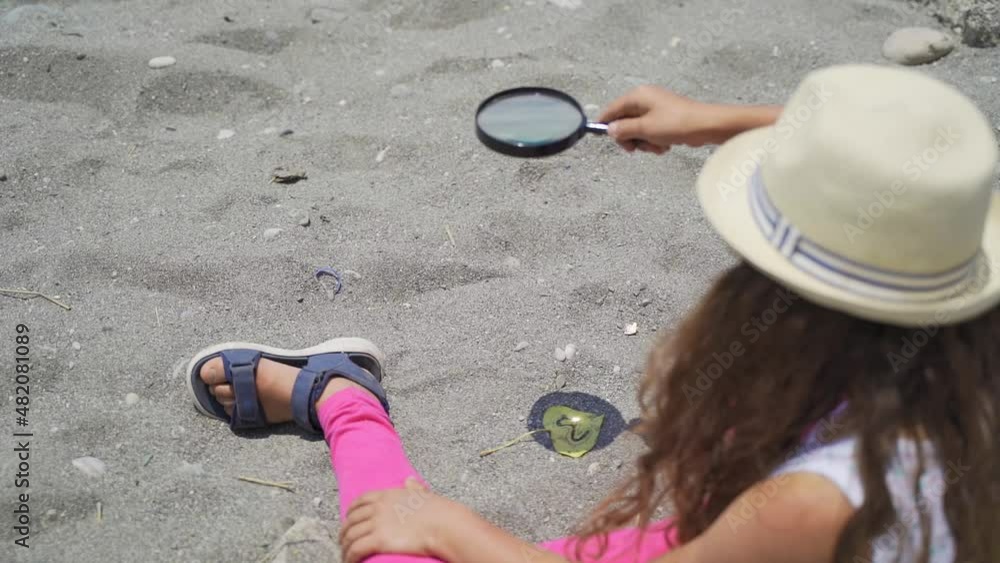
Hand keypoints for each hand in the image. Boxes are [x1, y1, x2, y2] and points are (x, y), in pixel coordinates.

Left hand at [340, 477, 464, 562]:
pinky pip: (356, 549)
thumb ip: (414, 487)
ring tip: (345, 555)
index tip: (347, 519)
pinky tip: (349, 561)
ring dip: (345, 547)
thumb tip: (410, 480)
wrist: (443, 524)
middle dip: (344, 531)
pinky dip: (349, 556)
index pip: (360, 501)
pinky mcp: (378, 540)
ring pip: (350, 536)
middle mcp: (378, 508)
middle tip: (343, 541)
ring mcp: (377, 524)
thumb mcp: (422, 493)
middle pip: (351, 520)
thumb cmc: (438, 511)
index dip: (350, 511)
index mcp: (387, 495)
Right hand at [598, 85, 714, 153]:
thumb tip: (610, 130)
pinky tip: (664, 146)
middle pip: (624, 121)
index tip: (599, 136)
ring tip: (656, 147)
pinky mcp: (665, 117)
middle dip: (630, 138)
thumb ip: (624, 130)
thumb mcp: (645, 129)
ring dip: (644, 142)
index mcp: (638, 96)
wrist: (706, 126)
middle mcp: (645, 99)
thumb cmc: (676, 123)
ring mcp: (656, 108)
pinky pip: (651, 131)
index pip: (612, 109)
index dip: (605, 123)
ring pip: (638, 129)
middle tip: (635, 149)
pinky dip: (654, 140)